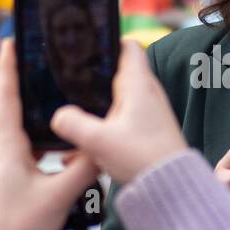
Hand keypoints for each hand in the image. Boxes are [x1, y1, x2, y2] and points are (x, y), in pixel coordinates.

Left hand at [0, 39, 100, 229]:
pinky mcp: (15, 180)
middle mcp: (3, 152)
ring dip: (34, 107)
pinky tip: (60, 137)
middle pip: (12, 106)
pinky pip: (30, 147)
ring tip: (50, 87)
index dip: (10, 67)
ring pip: (22, 127)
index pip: (8, 97)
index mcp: (7, 147)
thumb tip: (103, 145)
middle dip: (23, 79)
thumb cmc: (20, 229)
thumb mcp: (59, 195)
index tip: (11, 39)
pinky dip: (43, 134)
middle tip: (36, 55)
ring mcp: (7, 166)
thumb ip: (83, 167)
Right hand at [48, 38, 187, 185]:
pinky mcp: (147, 130)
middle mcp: (147, 94)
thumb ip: (74, 125)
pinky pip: (122, 118)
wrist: (171, 188)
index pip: (128, 47)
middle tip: (70, 79)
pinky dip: (106, 123)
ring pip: (118, 98)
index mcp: (138, 85)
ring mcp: (149, 112)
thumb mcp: (99, 141)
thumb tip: (58, 116)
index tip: (87, 46)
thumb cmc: (144, 159)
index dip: (108, 41)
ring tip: (75, 112)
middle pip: (119, 72)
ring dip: (99, 103)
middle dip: (95, 75)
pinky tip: (88, 140)